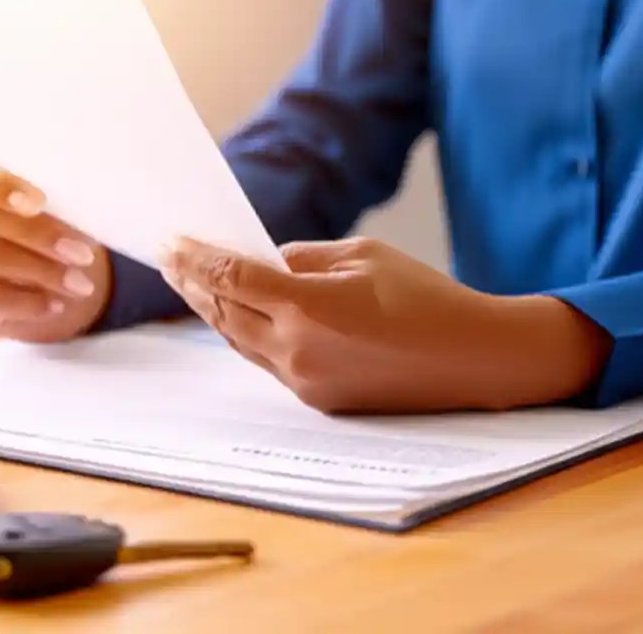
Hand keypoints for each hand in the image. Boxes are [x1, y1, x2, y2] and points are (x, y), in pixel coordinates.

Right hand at [0, 157, 112, 342]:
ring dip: (42, 270)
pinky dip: (29, 302)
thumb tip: (89, 209)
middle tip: (83, 253)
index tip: (40, 201)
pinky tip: (57, 305)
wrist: (64, 291)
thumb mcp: (69, 217)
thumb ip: (67, 205)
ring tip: (81, 284)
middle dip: (39, 233)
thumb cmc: (63, 238)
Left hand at [158, 237, 611, 413]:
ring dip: (216, 311)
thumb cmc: (425, 297)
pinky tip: (241, 315)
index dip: (194, 259)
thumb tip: (265, 262)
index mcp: (307, 307)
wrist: (472, 358)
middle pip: (223, 312)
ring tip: (194, 284)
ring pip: (239, 341)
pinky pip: (268, 362)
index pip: (230, 277)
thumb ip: (304, 259)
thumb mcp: (363, 256)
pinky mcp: (319, 400)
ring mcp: (306, 381)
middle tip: (170, 259)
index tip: (170, 241)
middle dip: (192, 284)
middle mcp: (297, 349)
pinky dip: (249, 334)